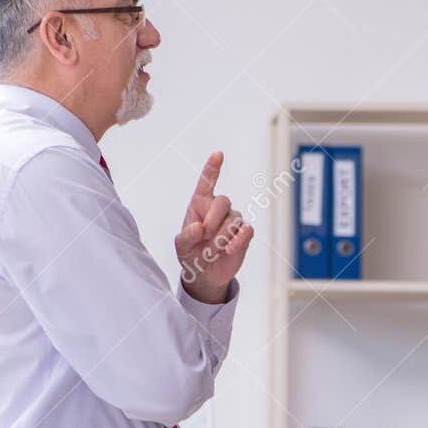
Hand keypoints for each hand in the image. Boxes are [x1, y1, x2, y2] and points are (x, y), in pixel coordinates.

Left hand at [176, 151, 253, 303]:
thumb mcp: (181, 246)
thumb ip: (186, 236)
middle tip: (205, 236)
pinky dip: (237, 241)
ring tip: (212, 251)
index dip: (212, 168)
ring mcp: (232, 220)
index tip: (218, 154)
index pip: (207, 182)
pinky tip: (229, 249)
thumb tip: (199, 228)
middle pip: (223, 201)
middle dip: (213, 220)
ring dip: (221, 237)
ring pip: (234, 219)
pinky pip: (246, 231)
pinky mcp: (244, 234)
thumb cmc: (191, 253)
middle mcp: (218, 209)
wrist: (205, 274)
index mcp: (200, 204)